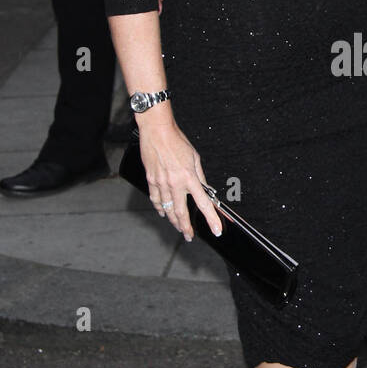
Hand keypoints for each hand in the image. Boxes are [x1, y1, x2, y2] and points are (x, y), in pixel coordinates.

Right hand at [137, 117, 221, 240]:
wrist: (156, 131)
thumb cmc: (177, 141)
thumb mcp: (195, 158)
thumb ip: (200, 176)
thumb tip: (205, 190)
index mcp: (189, 177)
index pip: (203, 203)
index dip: (211, 219)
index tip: (216, 230)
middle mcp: (175, 183)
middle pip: (181, 212)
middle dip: (186, 227)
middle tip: (189, 236)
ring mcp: (161, 183)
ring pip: (168, 209)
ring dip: (173, 221)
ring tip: (179, 227)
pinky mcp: (151, 180)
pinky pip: (156, 199)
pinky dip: (160, 208)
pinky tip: (163, 213)